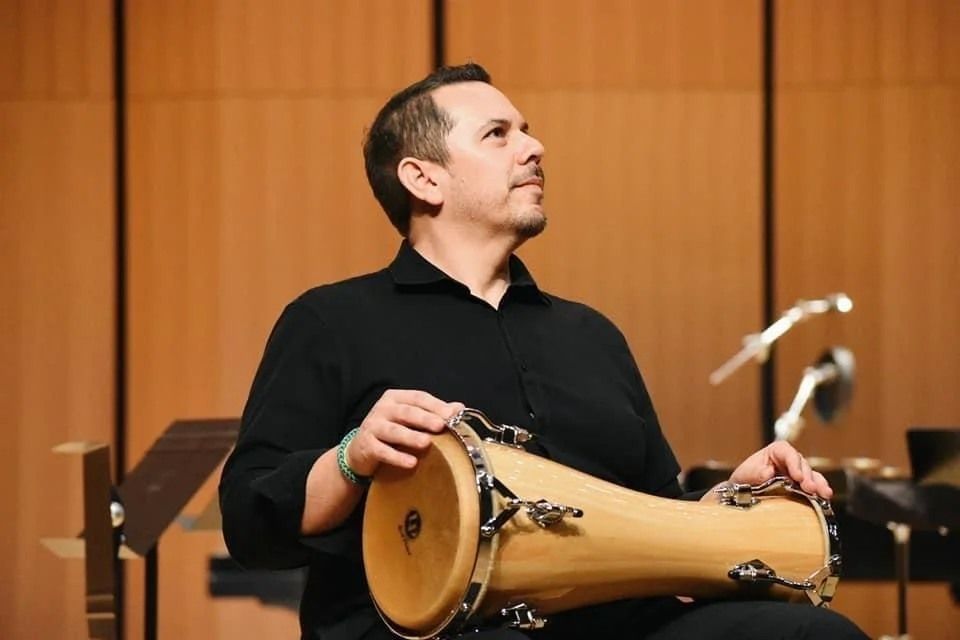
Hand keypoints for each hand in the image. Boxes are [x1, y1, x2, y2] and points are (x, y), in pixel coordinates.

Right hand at [345, 389, 463, 476]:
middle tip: (440, 425)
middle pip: (406, 411)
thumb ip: (433, 412)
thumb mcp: (410, 418)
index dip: (435, 405)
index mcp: (396, 398)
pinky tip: (411, 463)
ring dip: (410, 436)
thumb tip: (459, 408)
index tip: (452, 414)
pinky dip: (396, 457)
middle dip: (424, 418)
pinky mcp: (366, 445)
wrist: (360, 450)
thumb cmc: (391, 431)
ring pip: (393, 430)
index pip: (418, 398)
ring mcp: (372, 426)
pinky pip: (382, 451)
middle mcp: (382, 409)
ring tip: (426, 443)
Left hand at [728, 440, 832, 499]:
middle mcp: (790, 460)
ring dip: (819, 484)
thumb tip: (768, 472)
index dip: (794, 464)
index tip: (797, 477)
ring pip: (812, 475)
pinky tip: (825, 498)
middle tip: (810, 488)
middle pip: (802, 465)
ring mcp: (798, 473)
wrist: (743, 493)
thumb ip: (756, 472)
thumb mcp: (746, 473)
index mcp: (777, 451)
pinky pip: (815, 486)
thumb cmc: (745, 478)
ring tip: (824, 493)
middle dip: (807, 477)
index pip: (788, 453)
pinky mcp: (803, 486)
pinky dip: (820, 491)